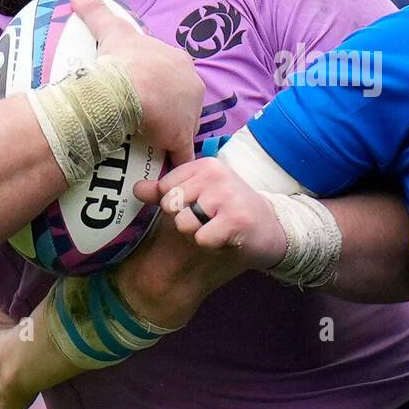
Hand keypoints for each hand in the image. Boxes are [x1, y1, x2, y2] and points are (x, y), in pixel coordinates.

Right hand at [69, 0, 202, 168]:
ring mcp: (189, 114)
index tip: (145, 87)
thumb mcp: (110, 29)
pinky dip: (176, 164)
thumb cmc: (121, 59)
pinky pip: (181, 155)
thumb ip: (95, 9)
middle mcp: (191, 86)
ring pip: (183, 125)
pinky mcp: (181, 138)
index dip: (162, 80)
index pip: (174, 71)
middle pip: (183, 99)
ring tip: (150, 141)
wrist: (126, 88)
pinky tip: (167, 173)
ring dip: (170, 133)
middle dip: (170, 107)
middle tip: (146, 116)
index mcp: (179, 60)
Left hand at [133, 158, 287, 271]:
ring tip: (216, 228)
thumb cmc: (230, 211)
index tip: (199, 206)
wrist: (272, 229)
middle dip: (184, 219)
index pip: (164, 187)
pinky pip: (200, 238)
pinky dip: (210, 244)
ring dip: (196, 233)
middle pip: (171, 205)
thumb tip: (136, 188)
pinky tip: (225, 238)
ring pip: (183, 222)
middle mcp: (216, 175)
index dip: (175, 204)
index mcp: (206, 165)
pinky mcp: (236, 220)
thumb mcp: (199, 195)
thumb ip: (165, 191)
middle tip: (209, 220)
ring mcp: (227, 196)